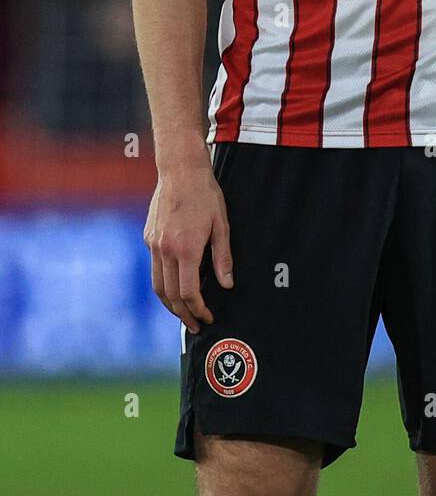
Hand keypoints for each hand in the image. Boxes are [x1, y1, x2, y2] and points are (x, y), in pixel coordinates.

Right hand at [143, 140, 233, 333]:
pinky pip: (155, 267)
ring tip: (183, 313)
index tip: (207, 317)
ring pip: (157, 285)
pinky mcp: (149, 237)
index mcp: (186, 249)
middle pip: (170, 295)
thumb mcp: (221, 224)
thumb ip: (223, 257)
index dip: (198, 310)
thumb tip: (226, 285)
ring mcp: (154, 244)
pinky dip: (163, 283)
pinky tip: (175, 285)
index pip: (188, 292)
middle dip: (183, 314)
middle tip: (196, 325)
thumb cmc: (205, 195)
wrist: (180, 170)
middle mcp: (165, 250)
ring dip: (170, 304)